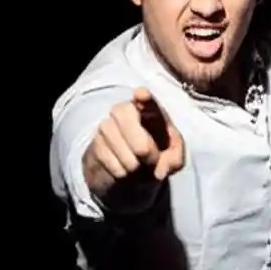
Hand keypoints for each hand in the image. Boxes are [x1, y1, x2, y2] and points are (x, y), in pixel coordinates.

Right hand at [83, 87, 185, 213]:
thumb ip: (174, 160)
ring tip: (137, 165)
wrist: (127, 174)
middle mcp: (124, 111)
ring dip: (135, 165)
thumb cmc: (154, 157)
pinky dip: (123, 173)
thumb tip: (161, 171)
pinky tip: (123, 169)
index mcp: (149, 109)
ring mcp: (107, 126)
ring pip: (122, 148)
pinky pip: (112, 163)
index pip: (145, 97)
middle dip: (144, 147)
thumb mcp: (172, 159)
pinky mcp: (95, 144)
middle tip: (151, 160)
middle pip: (128, 120)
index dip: (143, 95)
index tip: (142, 95)